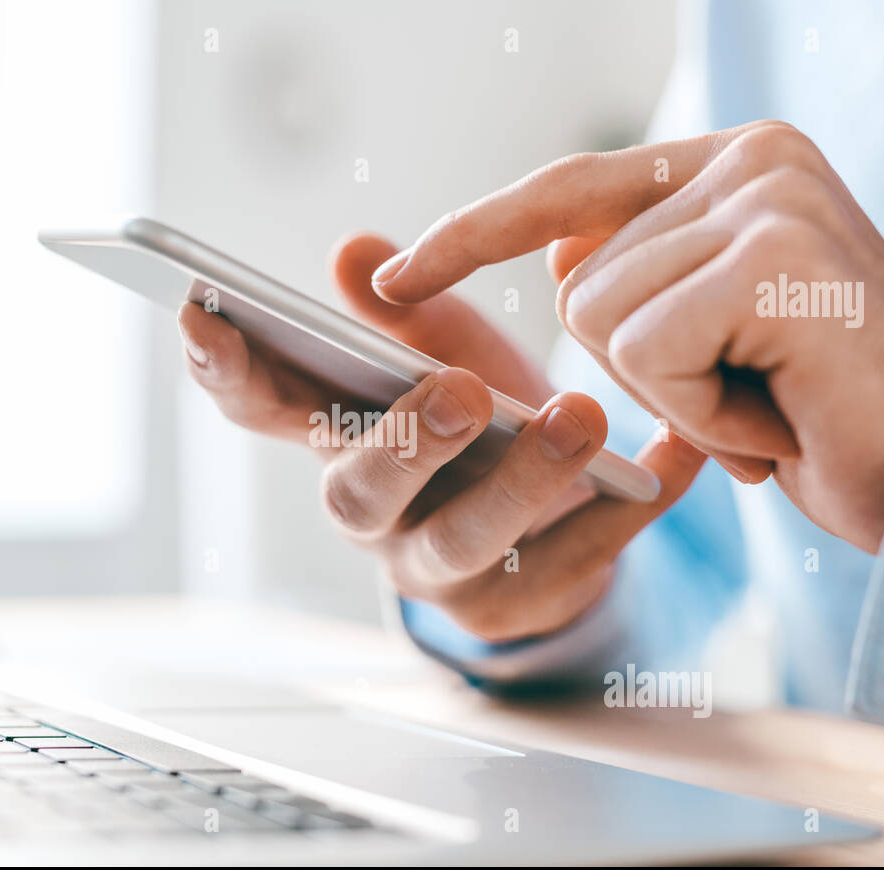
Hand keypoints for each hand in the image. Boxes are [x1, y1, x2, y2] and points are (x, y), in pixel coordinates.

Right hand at [178, 233, 703, 639]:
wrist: (541, 528)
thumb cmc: (474, 426)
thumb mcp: (436, 356)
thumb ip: (397, 312)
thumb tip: (353, 249)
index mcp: (339, 443)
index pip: (262, 411)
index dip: (226, 368)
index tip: (202, 309)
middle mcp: (375, 517)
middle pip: (358, 497)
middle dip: (404, 445)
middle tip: (459, 391)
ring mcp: (442, 572)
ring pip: (465, 542)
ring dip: (523, 481)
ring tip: (581, 416)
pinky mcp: (518, 606)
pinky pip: (578, 560)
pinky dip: (632, 506)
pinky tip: (681, 454)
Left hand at [372, 121, 883, 552]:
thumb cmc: (823, 412)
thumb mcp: (712, 338)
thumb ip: (638, 278)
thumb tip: (557, 247)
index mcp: (732, 164)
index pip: (567, 190)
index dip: (474, 237)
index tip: (393, 281)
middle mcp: (751, 159)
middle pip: (576, 280)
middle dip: (640, 371)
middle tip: (745, 390)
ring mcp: (764, 197)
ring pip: (599, 317)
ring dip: (671, 396)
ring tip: (764, 400)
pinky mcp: (768, 253)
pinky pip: (644, 350)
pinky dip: (695, 410)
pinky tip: (771, 415)